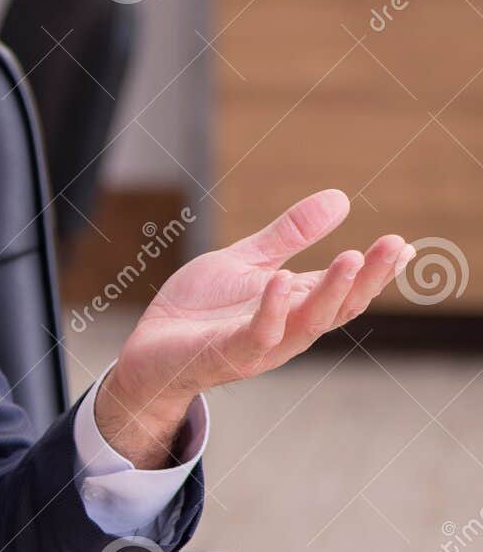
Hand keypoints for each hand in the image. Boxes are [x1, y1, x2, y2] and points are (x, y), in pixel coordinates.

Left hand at [97, 189, 415, 467]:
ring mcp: (258, 345)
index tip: (404, 246)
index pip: (345, 290)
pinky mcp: (225, 353)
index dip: (375, 270)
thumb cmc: (198, 310)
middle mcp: (286, 329)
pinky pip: (256, 335)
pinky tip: (282, 279)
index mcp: (294, 306)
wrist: (147, 348)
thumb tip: (341, 198)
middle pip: (338, 308)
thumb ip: (288, 235)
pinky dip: (272, 309)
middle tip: (393, 245)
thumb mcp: (246, 260)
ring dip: (332, 292)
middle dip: (367, 278)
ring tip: (352, 257)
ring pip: (307, 324)